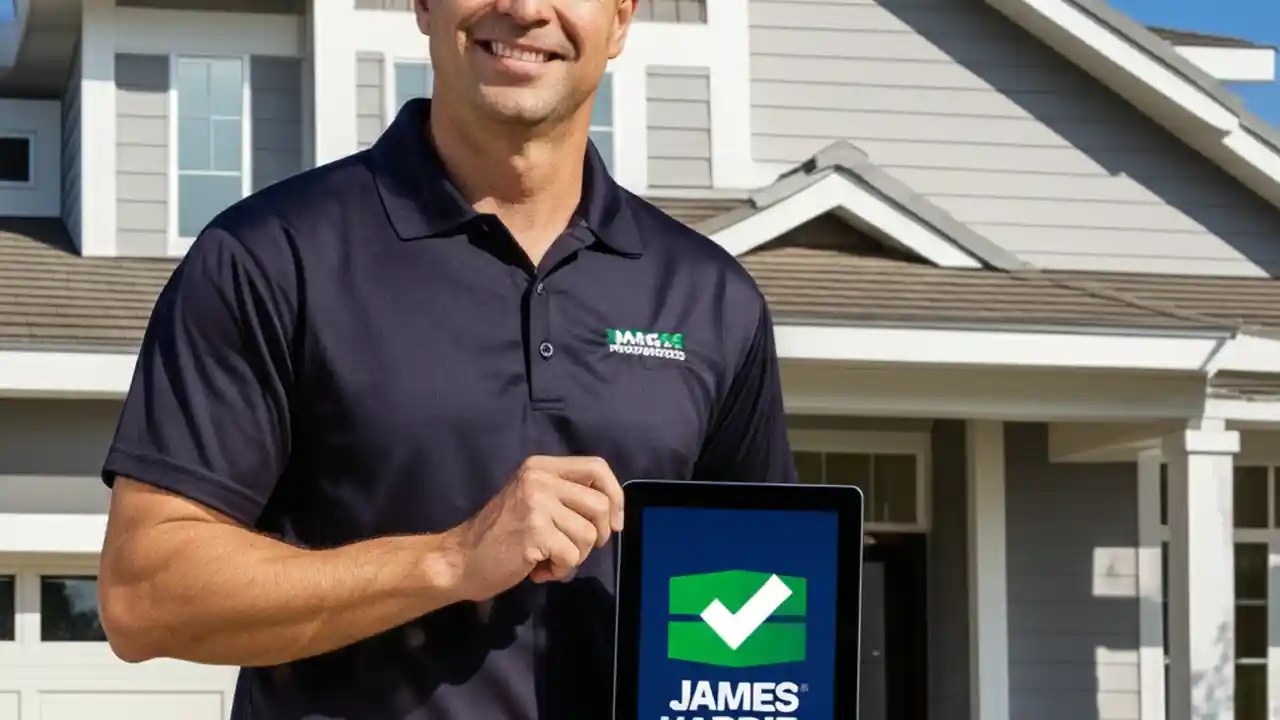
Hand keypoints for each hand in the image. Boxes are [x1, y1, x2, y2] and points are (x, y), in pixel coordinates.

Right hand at [447, 456, 624, 601]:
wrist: (460, 560)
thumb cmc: (501, 535)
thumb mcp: (533, 501)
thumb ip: (566, 496)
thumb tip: (613, 510)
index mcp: (541, 467)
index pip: (597, 468)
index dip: (615, 496)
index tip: (614, 523)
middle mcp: (539, 478)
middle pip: (600, 504)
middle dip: (597, 536)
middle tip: (573, 549)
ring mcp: (537, 503)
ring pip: (589, 535)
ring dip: (574, 557)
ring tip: (548, 560)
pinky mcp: (535, 531)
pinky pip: (573, 556)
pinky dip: (560, 571)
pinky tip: (538, 571)